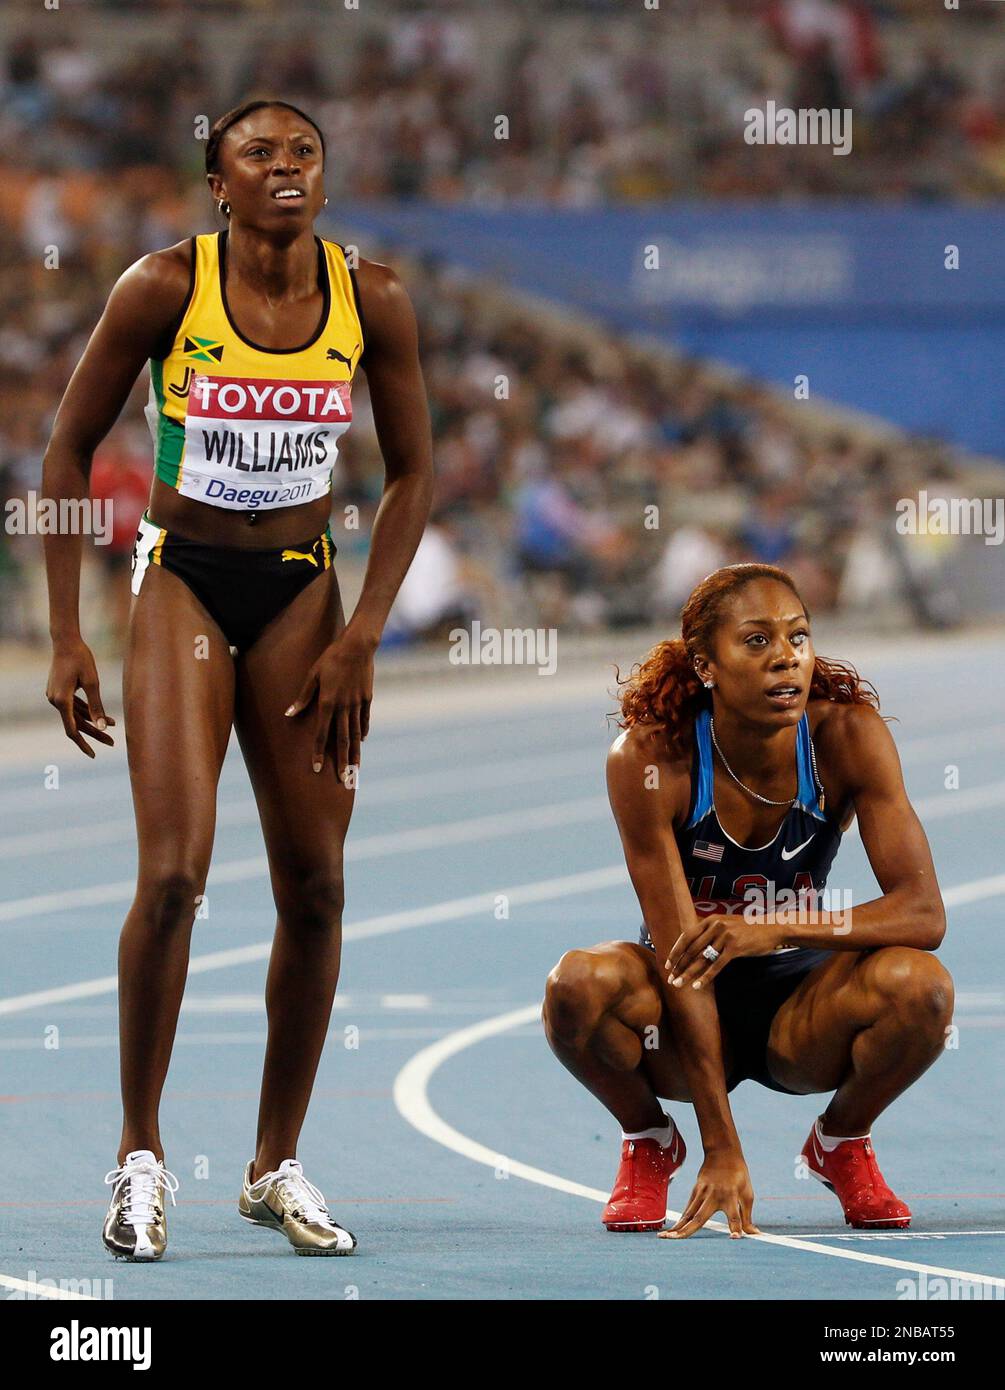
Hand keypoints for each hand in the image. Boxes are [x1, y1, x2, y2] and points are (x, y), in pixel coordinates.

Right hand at [45, 639, 115, 757]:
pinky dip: (87, 711)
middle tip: (112, 743)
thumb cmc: (81, 659)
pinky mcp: (59, 691)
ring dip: (93, 721)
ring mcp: (55, 696)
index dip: (83, 743)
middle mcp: (55, 700)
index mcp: (61, 701)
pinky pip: (73, 706)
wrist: (66, 641)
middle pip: (76, 724)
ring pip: (75, 715)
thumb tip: (103, 727)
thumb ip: (97, 706)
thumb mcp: (93, 683)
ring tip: (113, 727)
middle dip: (94, 733)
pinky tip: (103, 716)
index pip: (72, 729)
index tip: (93, 754)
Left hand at [285, 628, 374, 782]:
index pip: (322, 734)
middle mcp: (344, 708)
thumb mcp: (312, 675)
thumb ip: (303, 697)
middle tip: (343, 780)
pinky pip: (364, 719)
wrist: (358, 646)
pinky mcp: (367, 698)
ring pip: (356, 734)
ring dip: (355, 753)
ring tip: (355, 769)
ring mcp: (358, 704)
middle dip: (342, 762)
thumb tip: (289, 713)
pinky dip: (363, 731)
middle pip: (342, 740)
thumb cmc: (331, 658)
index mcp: (328, 703)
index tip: (317, 768)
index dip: (319, 752)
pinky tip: (363, 741)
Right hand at [660, 1148, 759, 1239]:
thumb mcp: (747, 1194)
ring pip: (688, 1213)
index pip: (735, 1216)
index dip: (736, 1227)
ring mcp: (702, 1193)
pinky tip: (674, 1229)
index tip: (735, 1239)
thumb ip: (747, 1217)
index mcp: (731, 1196)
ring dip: (677, 1226)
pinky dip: (681, 1219)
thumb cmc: (738, 1175)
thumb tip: (755, 1235)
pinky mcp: (696, 1190)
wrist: (723, 1152)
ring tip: (665, 1237)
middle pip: (699, 1217)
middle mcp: (714, 1196)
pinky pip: (688, 1208)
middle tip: (675, 1240)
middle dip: (687, 1231)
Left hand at [665, 914, 780, 991]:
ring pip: (701, 959)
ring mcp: (725, 936)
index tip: (667, 964)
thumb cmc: (748, 930)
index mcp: (710, 919)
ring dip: (688, 974)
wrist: (771, 929)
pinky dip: (705, 977)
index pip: (686, 936)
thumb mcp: (726, 924)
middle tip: (670, 979)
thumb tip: (693, 946)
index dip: (676, 951)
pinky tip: (697, 986)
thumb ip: (710, 932)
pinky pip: (716, 965)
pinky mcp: (735, 947)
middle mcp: (715, 925)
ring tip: (678, 984)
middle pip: (691, 949)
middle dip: (679, 966)